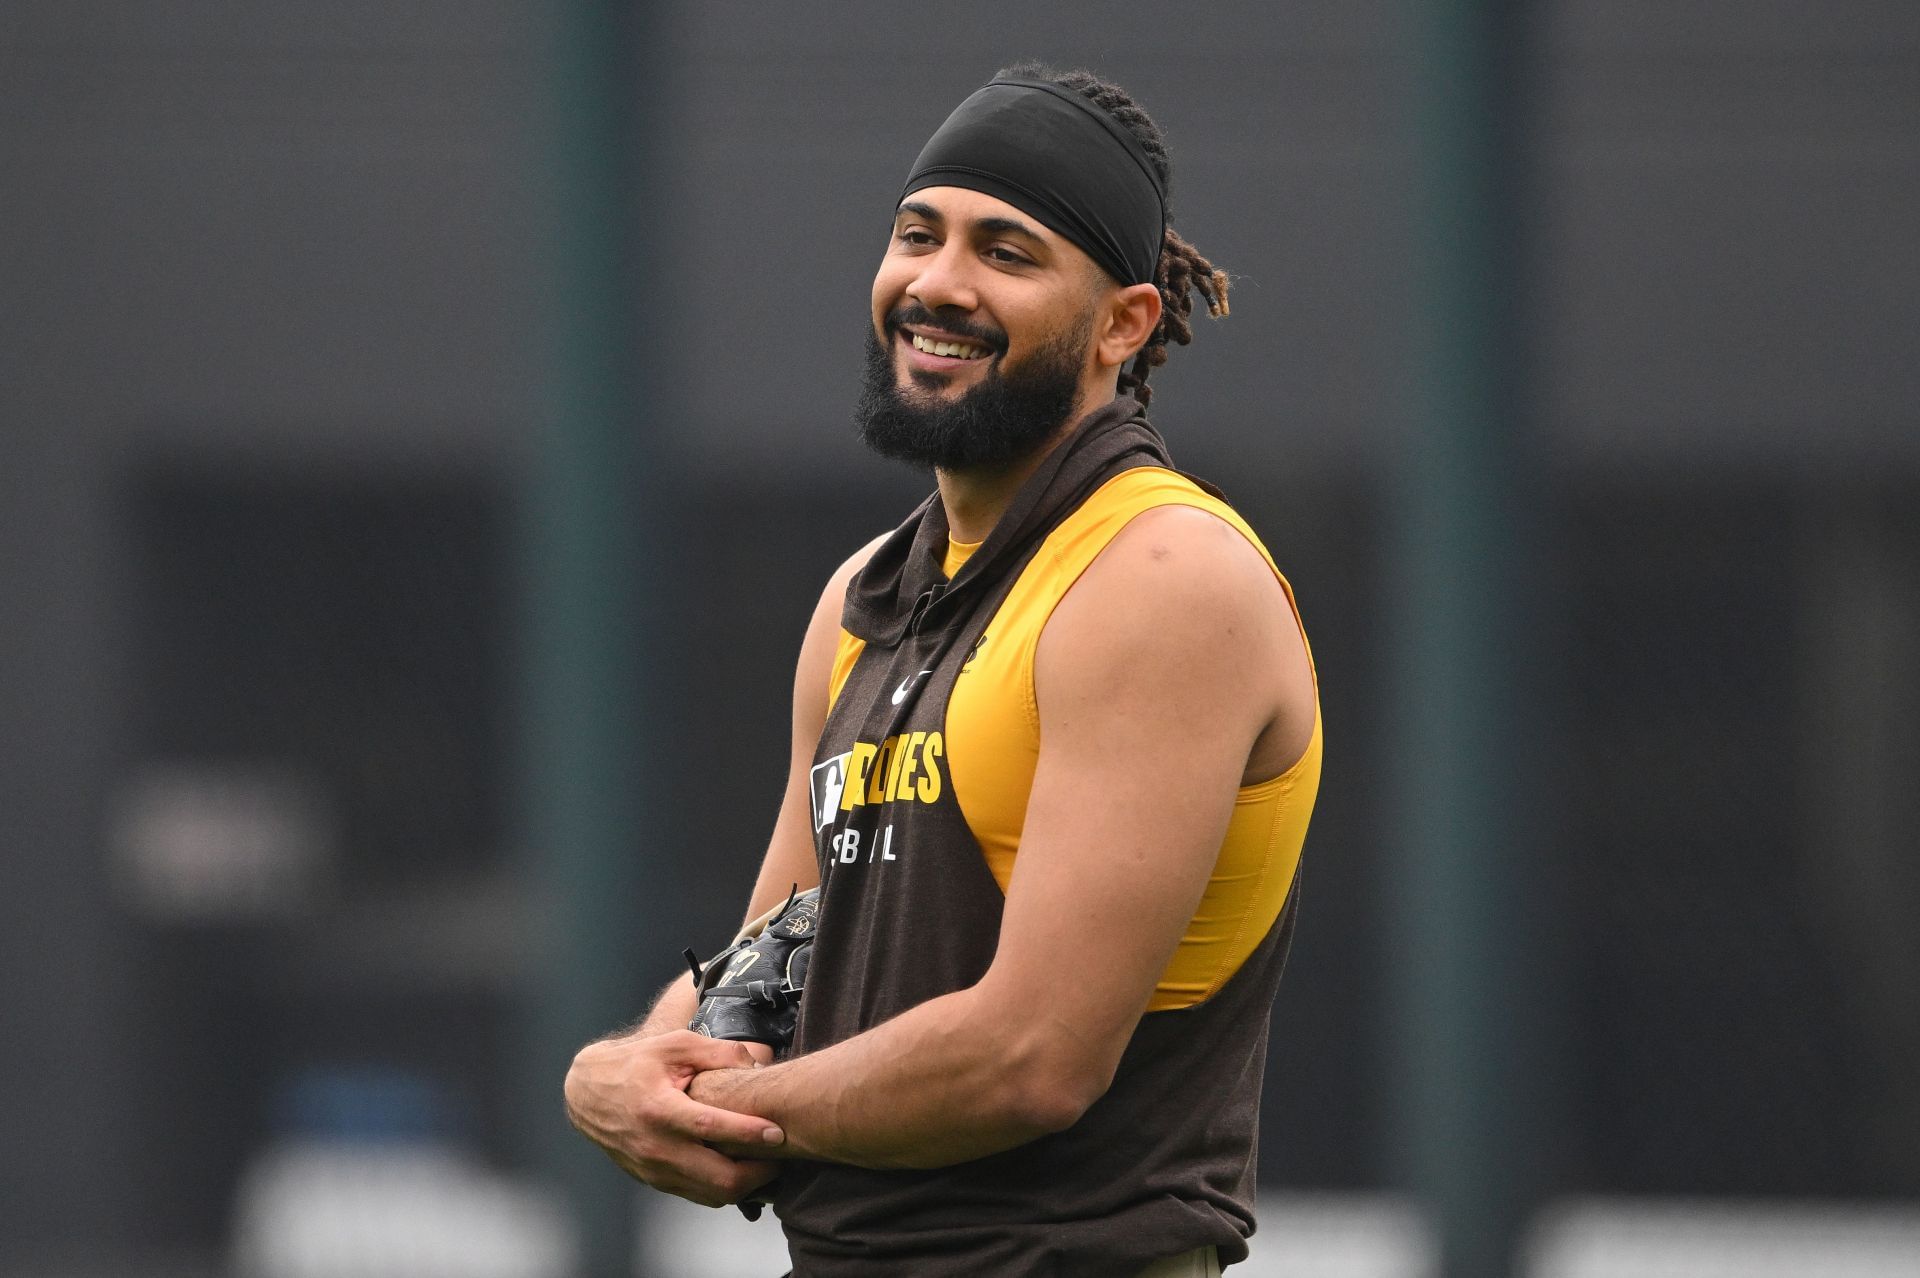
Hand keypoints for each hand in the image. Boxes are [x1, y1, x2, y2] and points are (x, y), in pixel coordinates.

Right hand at [564, 1029, 784, 1207]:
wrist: (589, 1093)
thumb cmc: (636, 1063)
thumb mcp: (675, 1044)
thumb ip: (717, 1051)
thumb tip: (755, 1064)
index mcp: (658, 1109)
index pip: (711, 1129)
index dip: (748, 1133)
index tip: (777, 1133)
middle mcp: (655, 1147)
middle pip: (718, 1178)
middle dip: (758, 1173)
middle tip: (782, 1156)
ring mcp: (654, 1169)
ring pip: (712, 1195)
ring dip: (745, 1186)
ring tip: (768, 1165)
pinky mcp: (654, 1181)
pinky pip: (698, 1195)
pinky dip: (724, 1188)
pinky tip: (741, 1169)